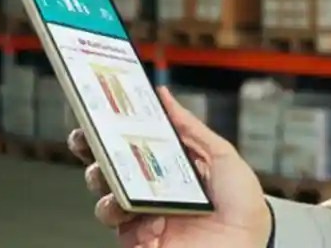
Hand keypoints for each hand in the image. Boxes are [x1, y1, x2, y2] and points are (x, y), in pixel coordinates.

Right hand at [70, 86, 272, 247]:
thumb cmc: (243, 209)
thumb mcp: (223, 157)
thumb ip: (191, 128)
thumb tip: (164, 97)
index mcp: (168, 167)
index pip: (132, 143)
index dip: (111, 127)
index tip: (97, 109)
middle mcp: (151, 191)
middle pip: (107, 167)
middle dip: (91, 150)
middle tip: (87, 137)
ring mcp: (143, 217)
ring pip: (104, 197)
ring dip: (104, 183)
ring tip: (115, 177)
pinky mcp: (139, 241)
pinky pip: (119, 226)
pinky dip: (129, 218)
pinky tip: (151, 218)